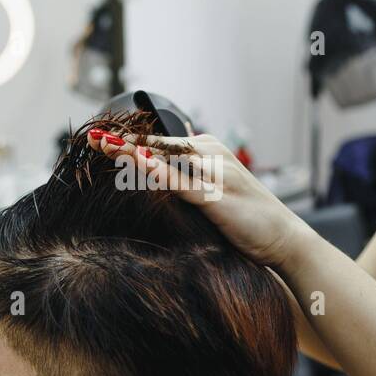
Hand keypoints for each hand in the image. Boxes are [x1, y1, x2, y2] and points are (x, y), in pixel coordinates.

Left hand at [85, 127, 314, 269]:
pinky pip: (181, 181)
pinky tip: (137, 165)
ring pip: (166, 156)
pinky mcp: (217, 196)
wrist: (284, 238)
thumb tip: (158, 175)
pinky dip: (158, 171)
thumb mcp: (212, 193)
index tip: (100, 139)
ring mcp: (215, 173)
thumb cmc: (246, 219)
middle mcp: (212, 154)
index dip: (130, 140)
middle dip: (124, 140)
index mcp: (209, 151)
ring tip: (102, 145)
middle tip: (91, 137)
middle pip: (159, 143)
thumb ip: (188, 181)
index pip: (162, 141)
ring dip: (132, 150)